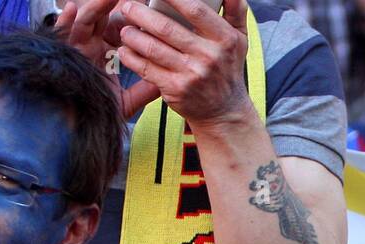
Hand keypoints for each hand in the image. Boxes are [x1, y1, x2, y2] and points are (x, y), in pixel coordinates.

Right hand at [55, 0, 161, 117]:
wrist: (76, 128)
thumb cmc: (98, 113)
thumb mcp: (127, 102)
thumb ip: (145, 90)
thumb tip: (168, 80)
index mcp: (105, 54)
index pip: (119, 32)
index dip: (132, 23)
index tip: (147, 15)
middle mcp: (90, 47)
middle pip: (104, 20)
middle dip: (116, 8)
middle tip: (132, 1)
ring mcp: (75, 47)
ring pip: (86, 21)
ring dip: (98, 7)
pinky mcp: (60, 53)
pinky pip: (60, 32)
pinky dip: (65, 20)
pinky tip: (73, 8)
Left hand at [116, 0, 252, 128]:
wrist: (224, 112)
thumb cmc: (227, 69)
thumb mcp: (240, 39)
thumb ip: (236, 10)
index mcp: (225, 39)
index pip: (195, 10)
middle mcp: (209, 56)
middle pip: (167, 28)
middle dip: (142, 14)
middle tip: (127, 6)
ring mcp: (191, 74)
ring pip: (153, 48)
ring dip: (132, 36)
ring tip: (124, 28)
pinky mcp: (175, 90)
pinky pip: (147, 69)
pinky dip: (132, 58)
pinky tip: (124, 50)